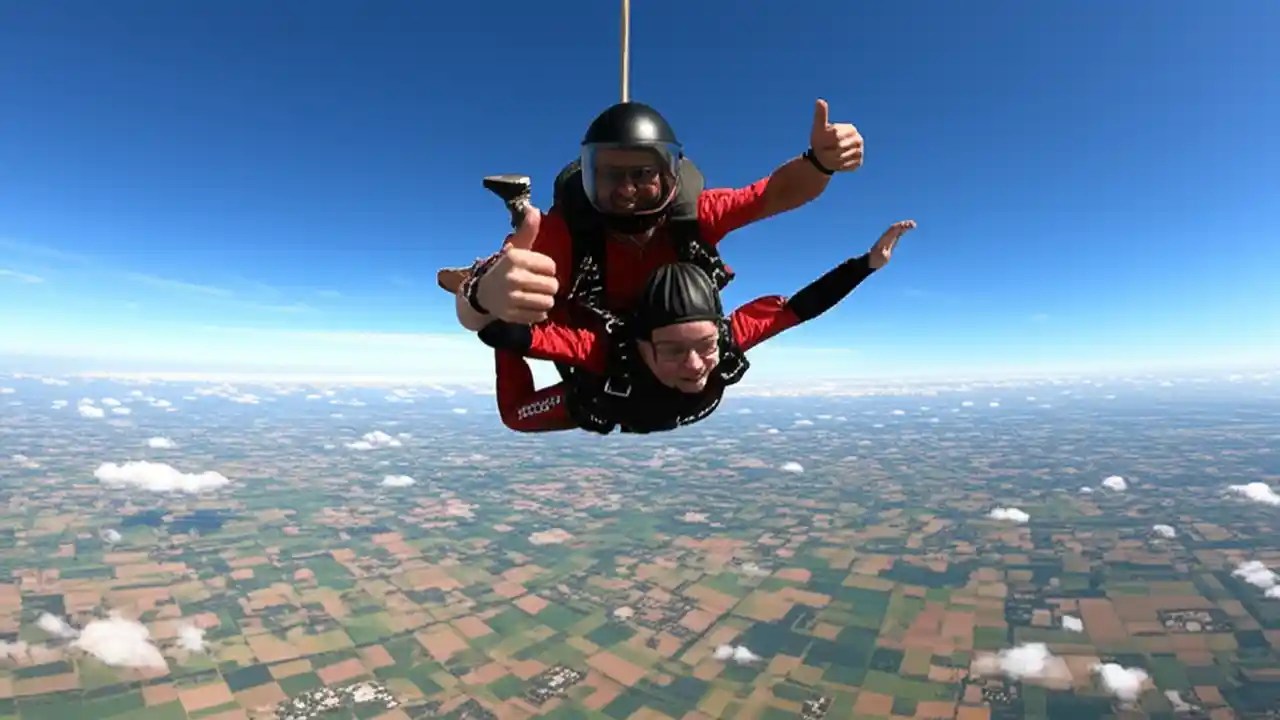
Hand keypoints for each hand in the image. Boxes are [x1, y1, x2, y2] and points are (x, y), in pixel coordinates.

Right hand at [472, 205, 559, 323]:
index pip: (550, 266)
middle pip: (552, 286)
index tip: (537, 269)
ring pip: (547, 302)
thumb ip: (527, 230)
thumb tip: (532, 208)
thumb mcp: (515, 247)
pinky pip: (539, 316)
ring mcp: (511, 298)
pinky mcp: (511, 315)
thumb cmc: (505, 268)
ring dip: (545, 300)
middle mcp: (512, 277)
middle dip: (549, 286)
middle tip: (538, 285)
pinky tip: (529, 306)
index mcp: (515, 258)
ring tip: (535, 296)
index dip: (547, 268)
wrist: (482, 292)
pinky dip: (538, 312)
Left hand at [810, 99, 863, 172]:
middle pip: (840, 148)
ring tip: (830, 157)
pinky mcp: (859, 163)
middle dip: (829, 151)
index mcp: (850, 129)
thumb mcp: (819, 128)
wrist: (822, 158)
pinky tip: (836, 164)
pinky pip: (847, 166)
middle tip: (826, 151)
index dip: (826, 142)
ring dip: (833, 160)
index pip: (836, 137)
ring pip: (843, 158)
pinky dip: (839, 167)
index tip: (824, 142)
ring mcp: (860, 151)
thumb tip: (819, 100)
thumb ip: (820, 115)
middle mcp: (858, 139)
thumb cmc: (820, 141)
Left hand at [868, 220, 915, 268]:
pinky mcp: (890, 241)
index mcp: (884, 239)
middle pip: (895, 228)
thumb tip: (884, 253)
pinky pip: (896, 233)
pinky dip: (902, 230)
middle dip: (903, 224)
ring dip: (904, 226)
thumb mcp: (879, 258)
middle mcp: (886, 237)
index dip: (899, 227)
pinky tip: (907, 229)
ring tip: (913, 225)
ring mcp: (888, 238)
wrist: (871, 260)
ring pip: (896, 230)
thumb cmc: (875, 259)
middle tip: (913, 224)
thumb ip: (882, 255)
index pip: (892, 230)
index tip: (907, 225)